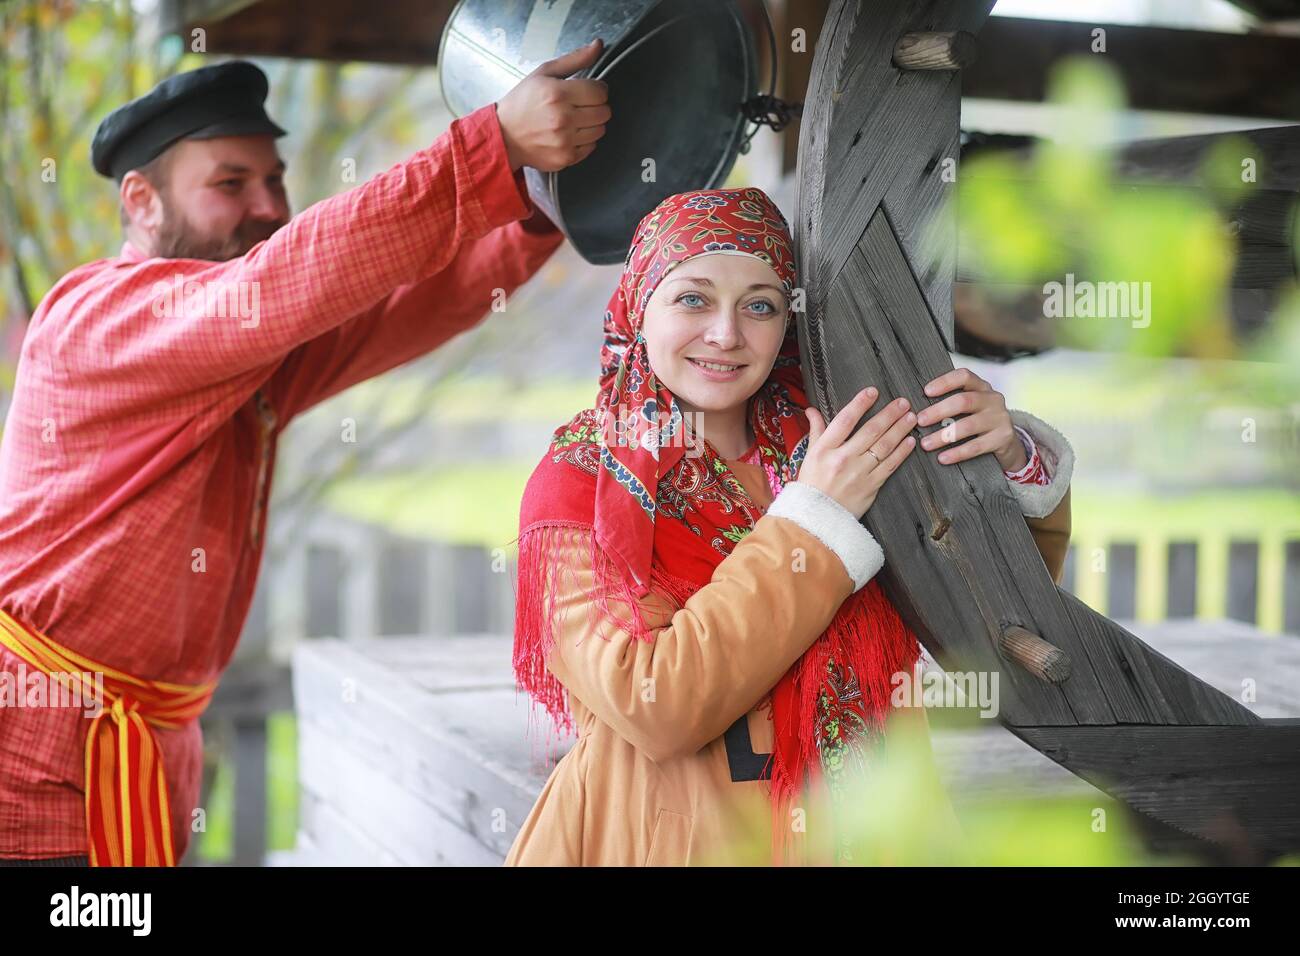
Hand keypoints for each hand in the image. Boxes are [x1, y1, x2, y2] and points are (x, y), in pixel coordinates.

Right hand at [496, 39, 610, 172]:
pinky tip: (570, 133)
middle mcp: (563, 118)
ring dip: (592, 124)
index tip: (588, 90)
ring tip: (575, 119)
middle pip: (604, 112)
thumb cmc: (522, 102)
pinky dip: (585, 140)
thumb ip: (574, 59)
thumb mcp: (544, 73)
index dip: (597, 89)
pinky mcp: (566, 158)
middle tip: (580, 105)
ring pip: (601, 130)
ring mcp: (565, 141)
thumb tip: (598, 45)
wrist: (503, 135)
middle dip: (596, 106)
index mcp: (558, 94)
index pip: (600, 92)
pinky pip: (592, 147)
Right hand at [797, 386, 916, 519]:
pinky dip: (901, 452)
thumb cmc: (812, 484)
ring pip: (884, 447)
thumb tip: (812, 410)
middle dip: (889, 414)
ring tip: (911, 417)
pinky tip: (910, 441)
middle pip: (870, 431)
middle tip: (903, 402)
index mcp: (824, 449)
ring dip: (900, 429)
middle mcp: (842, 459)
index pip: (844, 420)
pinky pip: (890, 465)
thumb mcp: (809, 455)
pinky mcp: (871, 487)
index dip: (860, 404)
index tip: (873, 391)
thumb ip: (816, 431)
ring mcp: (858, 473)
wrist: (816, 517)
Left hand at [915, 367, 1024, 470]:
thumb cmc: (977, 420)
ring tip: (926, 443)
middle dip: (938, 411)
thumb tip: (914, 408)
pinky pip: (976, 446)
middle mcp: (992, 399)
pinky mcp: (1002, 438)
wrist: (1007, 442)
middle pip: (964, 401)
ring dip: (943, 435)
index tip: (925, 391)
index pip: (964, 376)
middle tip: (919, 421)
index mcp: (981, 387)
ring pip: (968, 426)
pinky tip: (942, 458)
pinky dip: (957, 453)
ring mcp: (1000, 418)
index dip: (945, 382)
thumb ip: (950, 401)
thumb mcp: (970, 406)